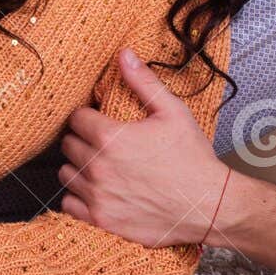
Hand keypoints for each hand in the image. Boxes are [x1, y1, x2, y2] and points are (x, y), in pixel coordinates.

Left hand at [57, 47, 229, 245]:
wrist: (209, 205)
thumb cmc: (192, 158)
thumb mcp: (173, 112)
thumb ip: (143, 82)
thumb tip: (123, 54)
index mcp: (109, 137)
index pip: (76, 118)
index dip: (88, 116)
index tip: (100, 120)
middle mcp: (97, 166)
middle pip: (68, 145)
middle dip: (82, 140)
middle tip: (103, 143)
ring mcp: (97, 196)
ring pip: (65, 174)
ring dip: (78, 168)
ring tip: (100, 166)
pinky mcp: (101, 220)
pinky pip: (69, 205)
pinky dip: (78, 197)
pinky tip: (98, 190)